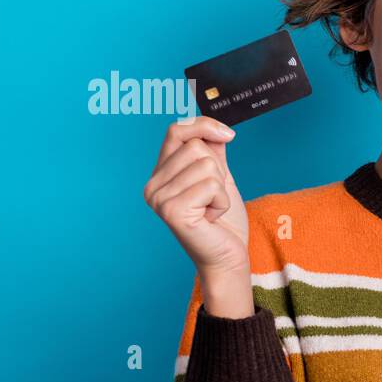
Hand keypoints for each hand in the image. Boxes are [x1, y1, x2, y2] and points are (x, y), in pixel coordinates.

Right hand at [143, 115, 249, 277]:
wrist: (227, 256)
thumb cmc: (223, 221)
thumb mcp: (220, 178)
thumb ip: (212, 151)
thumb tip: (213, 126)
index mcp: (160, 173)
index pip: (176, 131)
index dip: (203, 125)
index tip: (229, 135)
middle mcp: (153, 184)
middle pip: (196, 147)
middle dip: (217, 170)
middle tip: (213, 197)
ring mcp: (159, 198)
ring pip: (206, 165)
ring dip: (221, 189)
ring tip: (211, 209)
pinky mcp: (172, 211)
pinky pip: (211, 186)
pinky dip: (221, 202)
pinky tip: (211, 218)